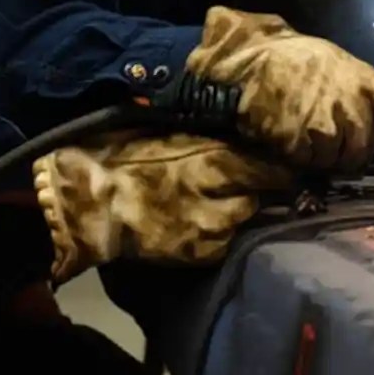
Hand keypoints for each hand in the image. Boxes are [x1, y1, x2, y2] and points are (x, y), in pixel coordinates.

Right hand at [33, 131, 294, 283]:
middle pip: (267, 190)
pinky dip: (220, 232)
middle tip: (258, 179)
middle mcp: (219, 192)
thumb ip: (210, 132)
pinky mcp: (200, 252)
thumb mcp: (168, 131)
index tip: (290, 157)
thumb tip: (244, 122)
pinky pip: (225, 240)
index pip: (269, 163)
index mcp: (212, 157)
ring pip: (247, 214)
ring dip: (241, 207)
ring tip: (219, 198)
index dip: (282, 162)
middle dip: (266, 185)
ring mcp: (212, 225)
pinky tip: (200, 222)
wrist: (83, 201)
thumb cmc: (121, 155)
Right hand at [186, 6, 373, 171]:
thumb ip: (365, 94)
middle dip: (349, 153)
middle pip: (362, 151)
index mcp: (362, 81)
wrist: (248, 63)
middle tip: (329, 139)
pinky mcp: (300, 145)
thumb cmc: (292, 61)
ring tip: (302, 130)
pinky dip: (298, 158)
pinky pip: (307, 164)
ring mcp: (326, 128)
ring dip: (321, 156)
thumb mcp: (337, 65)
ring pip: (334, 162)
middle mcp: (351, 106)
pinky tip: (287, 134)